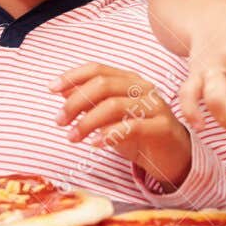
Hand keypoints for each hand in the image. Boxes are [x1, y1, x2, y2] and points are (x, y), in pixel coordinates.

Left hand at [53, 63, 192, 188]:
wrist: (173, 156)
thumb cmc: (139, 135)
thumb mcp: (110, 117)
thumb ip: (91, 103)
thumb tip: (63, 92)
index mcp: (129, 80)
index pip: (97, 69)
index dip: (72, 76)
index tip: (51, 89)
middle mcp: (142, 88)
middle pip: (103, 84)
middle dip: (75, 102)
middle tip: (59, 121)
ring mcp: (154, 106)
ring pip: (114, 105)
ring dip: (87, 122)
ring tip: (72, 137)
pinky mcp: (162, 127)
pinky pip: (132, 127)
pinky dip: (109, 135)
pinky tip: (95, 145)